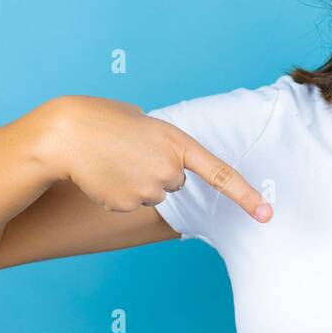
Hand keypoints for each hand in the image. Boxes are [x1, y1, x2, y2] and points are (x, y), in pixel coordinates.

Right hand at [36, 95, 271, 221]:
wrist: (64, 134)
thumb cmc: (100, 118)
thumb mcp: (142, 119)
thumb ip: (162, 141)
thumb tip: (166, 160)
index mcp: (178, 143)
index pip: (221, 174)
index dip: (246, 196)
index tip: (267, 215)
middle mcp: (169, 171)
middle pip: (176, 182)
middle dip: (158, 171)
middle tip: (130, 151)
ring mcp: (148, 191)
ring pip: (152, 194)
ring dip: (136, 181)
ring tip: (111, 160)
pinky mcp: (126, 205)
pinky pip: (129, 203)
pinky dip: (117, 192)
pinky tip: (100, 174)